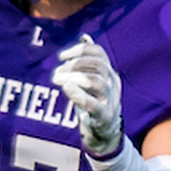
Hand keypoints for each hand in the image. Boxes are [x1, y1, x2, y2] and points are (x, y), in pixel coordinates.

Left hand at [52, 34, 122, 157]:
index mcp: (110, 73)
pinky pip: (94, 104)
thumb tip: (85, 37)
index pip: (99, 53)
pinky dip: (79, 94)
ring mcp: (111, 100)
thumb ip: (88, 61)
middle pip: (98, 65)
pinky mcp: (104, 117)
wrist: (105, 134)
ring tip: (57, 80)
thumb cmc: (95, 103)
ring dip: (74, 78)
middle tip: (57, 71)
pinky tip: (66, 88)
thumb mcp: (92, 80)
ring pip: (97, 81)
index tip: (61, 57)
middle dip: (75, 64)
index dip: (79, 51)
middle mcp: (113, 84)